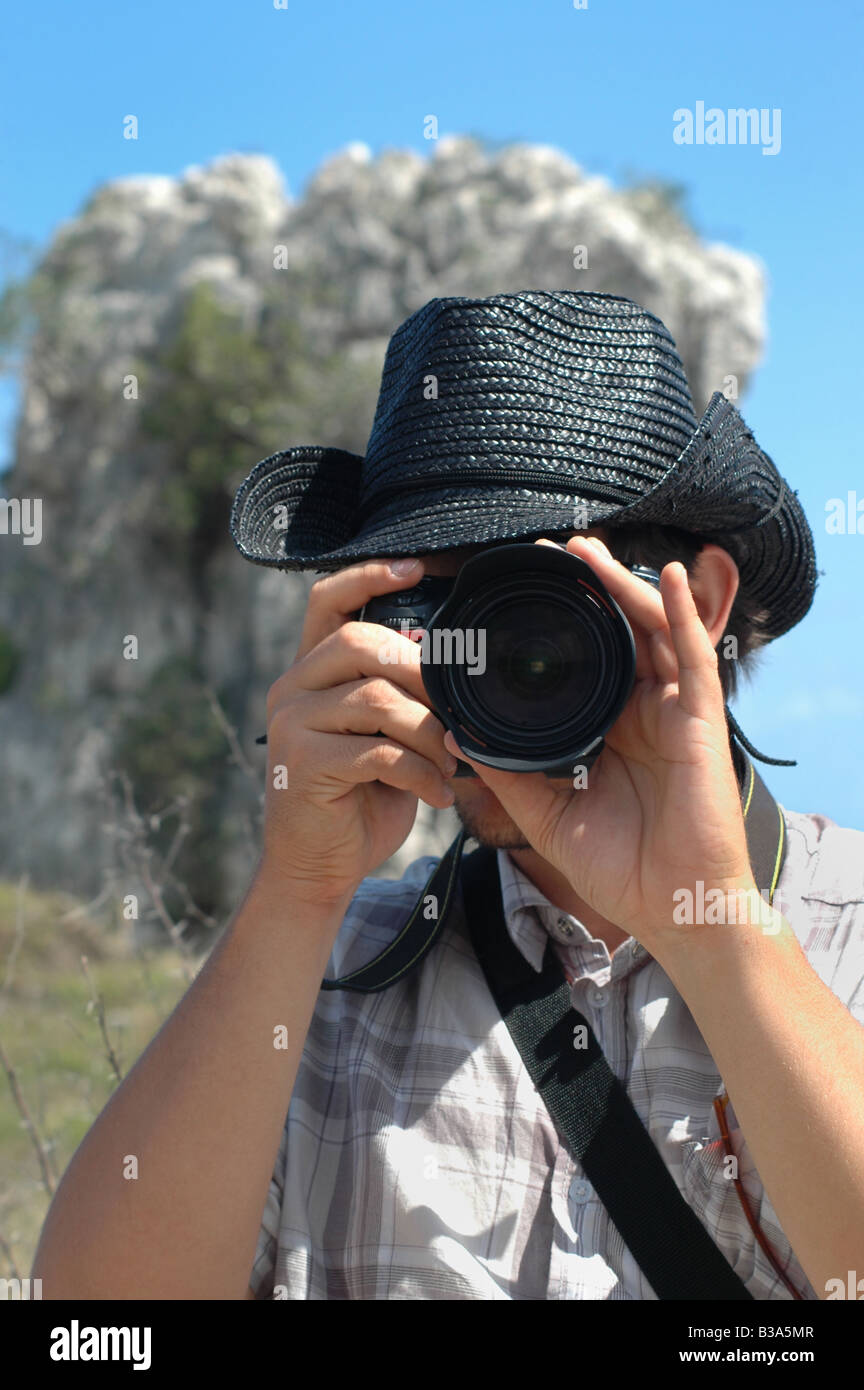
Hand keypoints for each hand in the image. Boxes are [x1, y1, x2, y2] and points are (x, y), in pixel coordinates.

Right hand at [258, 557, 456, 907]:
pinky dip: (421, 773)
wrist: (318, 868)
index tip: (417, 566)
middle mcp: (291, 688)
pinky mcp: (301, 764)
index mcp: (310, 672)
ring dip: (430, 732)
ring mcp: (291, 724)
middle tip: (456, 710)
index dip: (369, 576)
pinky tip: (438, 796)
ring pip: (377, 698)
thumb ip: (401, 694)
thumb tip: (447, 656)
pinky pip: (378, 751)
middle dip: (422, 671)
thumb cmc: (361, 799)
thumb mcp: (385, 737)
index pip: (327, 600)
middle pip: (360, 642)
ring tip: (452, 763)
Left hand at [444, 536, 756, 953]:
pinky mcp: (702, 723)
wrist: (671, 912)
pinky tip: (667, 577)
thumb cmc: (620, 869)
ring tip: (588, 551)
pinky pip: (695, 659)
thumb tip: (460, 735)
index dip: (560, 626)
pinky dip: (683, 615)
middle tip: (552, 551)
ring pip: (652, 633)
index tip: (518, 595)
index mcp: (609, 729)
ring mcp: (674, 714)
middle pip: (618, 634)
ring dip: (622, 588)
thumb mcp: (546, 815)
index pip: (584, 663)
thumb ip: (509, 772)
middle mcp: (643, 713)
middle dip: (589, 590)